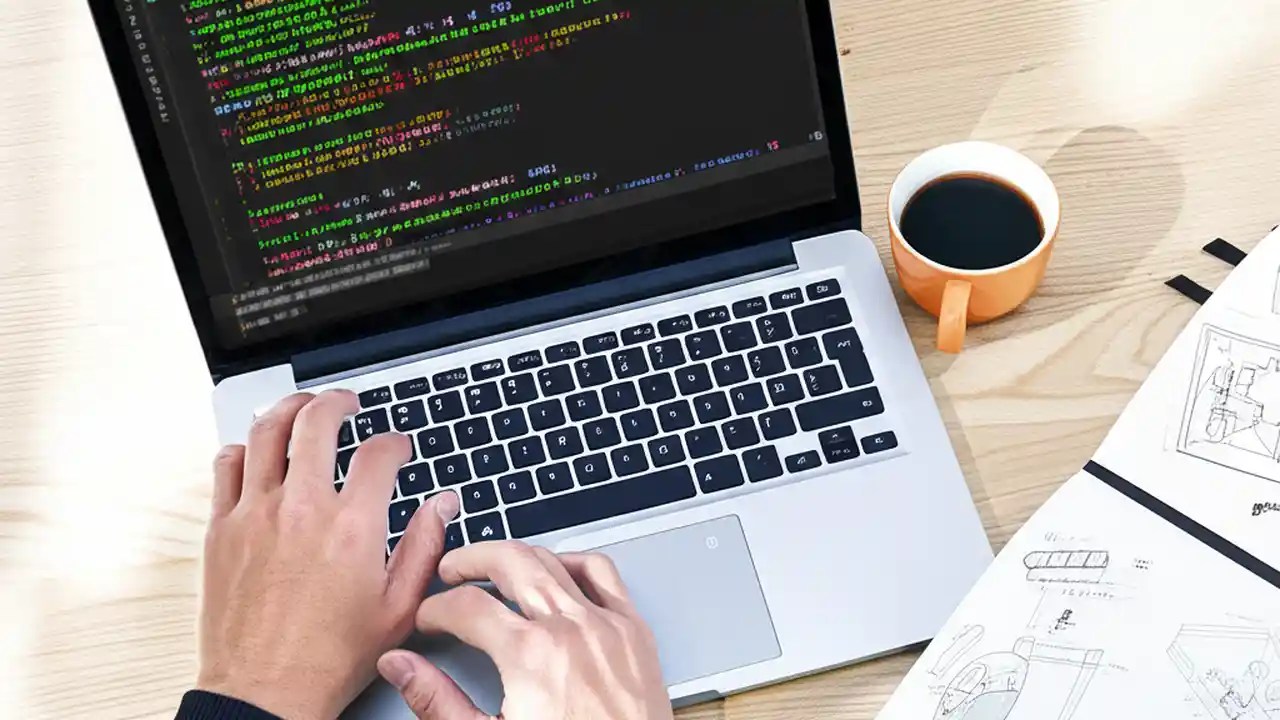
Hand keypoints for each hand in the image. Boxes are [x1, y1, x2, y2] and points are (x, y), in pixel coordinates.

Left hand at [198, 391, 460, 719]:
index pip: (378, 453)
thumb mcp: (399, 607)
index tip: (397, 447)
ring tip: (303, 407)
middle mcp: (303, 509)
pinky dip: (245, 447)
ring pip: (268, 432)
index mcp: (353, 527)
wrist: (265, 691)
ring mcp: (256, 514)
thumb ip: (425, 547)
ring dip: (290, 409)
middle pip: (318, 422)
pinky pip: (227, 466)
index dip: (395, 442)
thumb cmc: (330, 658)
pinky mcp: (222, 529)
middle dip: (339, 402)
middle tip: (348, 403)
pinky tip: (258, 450)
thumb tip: (442, 506)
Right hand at [376, 542, 672, 719]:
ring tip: (495, 569)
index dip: (435, 609)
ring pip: (553, 559)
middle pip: (509, 561)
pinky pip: (603, 573)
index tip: (427, 620)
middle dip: (469, 561)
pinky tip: (558, 572)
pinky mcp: (634, 630)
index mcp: (529, 656)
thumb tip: (400, 667)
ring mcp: (606, 624)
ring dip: (517, 557)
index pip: (465, 607)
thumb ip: (438, 701)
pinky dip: (574, 563)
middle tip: (450, 572)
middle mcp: (570, 628)